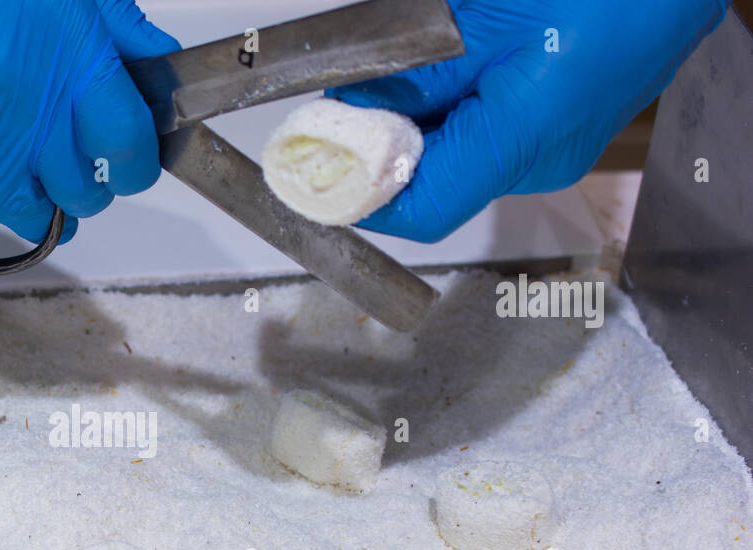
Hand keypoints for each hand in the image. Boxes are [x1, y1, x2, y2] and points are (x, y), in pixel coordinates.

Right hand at [0, 0, 179, 243]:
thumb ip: (113, 27)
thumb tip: (154, 66)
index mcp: (68, 60)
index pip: (128, 147)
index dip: (134, 166)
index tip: (128, 167)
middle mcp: (26, 110)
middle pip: (81, 191)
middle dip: (87, 188)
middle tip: (75, 172)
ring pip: (26, 213)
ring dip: (35, 203)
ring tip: (26, 175)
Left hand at [329, 0, 729, 242]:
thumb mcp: (484, 16)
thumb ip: (413, 76)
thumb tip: (353, 111)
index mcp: (526, 139)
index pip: (420, 209)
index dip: (359, 197)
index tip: (313, 171)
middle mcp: (541, 161)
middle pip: (433, 185)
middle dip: (378, 152)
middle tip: (337, 112)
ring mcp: (555, 148)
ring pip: (456, 160)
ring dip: (411, 130)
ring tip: (383, 81)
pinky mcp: (559, 127)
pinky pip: (485, 136)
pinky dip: (447, 115)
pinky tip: (434, 75)